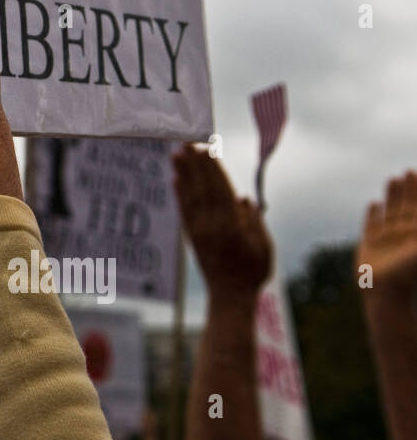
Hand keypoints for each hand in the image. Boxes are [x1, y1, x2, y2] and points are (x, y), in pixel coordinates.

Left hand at [172, 145, 271, 297]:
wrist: (230, 297)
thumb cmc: (253, 272)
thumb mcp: (263, 245)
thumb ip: (253, 221)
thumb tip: (242, 199)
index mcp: (232, 226)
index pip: (220, 190)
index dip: (212, 168)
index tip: (206, 149)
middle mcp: (212, 225)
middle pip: (202, 188)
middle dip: (194, 164)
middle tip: (185, 141)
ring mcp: (199, 231)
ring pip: (190, 197)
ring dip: (183, 174)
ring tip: (176, 154)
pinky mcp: (192, 237)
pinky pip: (184, 211)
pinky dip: (179, 194)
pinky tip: (175, 180)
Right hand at [357, 171, 416, 298]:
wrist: (386, 294)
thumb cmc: (408, 274)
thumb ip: (416, 231)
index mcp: (415, 234)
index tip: (416, 173)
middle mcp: (402, 235)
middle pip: (406, 207)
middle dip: (408, 190)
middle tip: (408, 171)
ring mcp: (385, 239)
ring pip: (389, 212)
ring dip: (392, 196)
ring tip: (392, 179)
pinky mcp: (369, 246)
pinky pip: (371, 225)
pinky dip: (373, 214)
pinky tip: (374, 204)